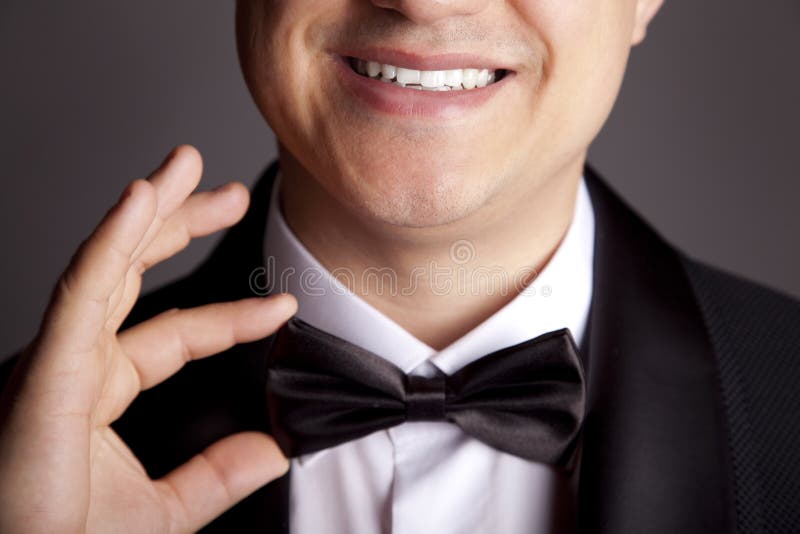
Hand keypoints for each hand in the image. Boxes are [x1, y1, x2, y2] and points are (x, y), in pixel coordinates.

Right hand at [0, 146, 296, 532]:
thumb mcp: (161, 510)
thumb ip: (217, 476)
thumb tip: (271, 453)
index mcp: (99, 386)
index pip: (176, 333)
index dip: (231, 317)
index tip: (283, 307)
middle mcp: (76, 362)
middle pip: (132, 273)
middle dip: (177, 224)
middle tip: (225, 190)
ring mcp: (58, 360)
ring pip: (107, 264)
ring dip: (148, 207)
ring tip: (185, 163)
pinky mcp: (46, 369)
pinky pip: (83, 292)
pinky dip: (111, 242)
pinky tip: (143, 199)